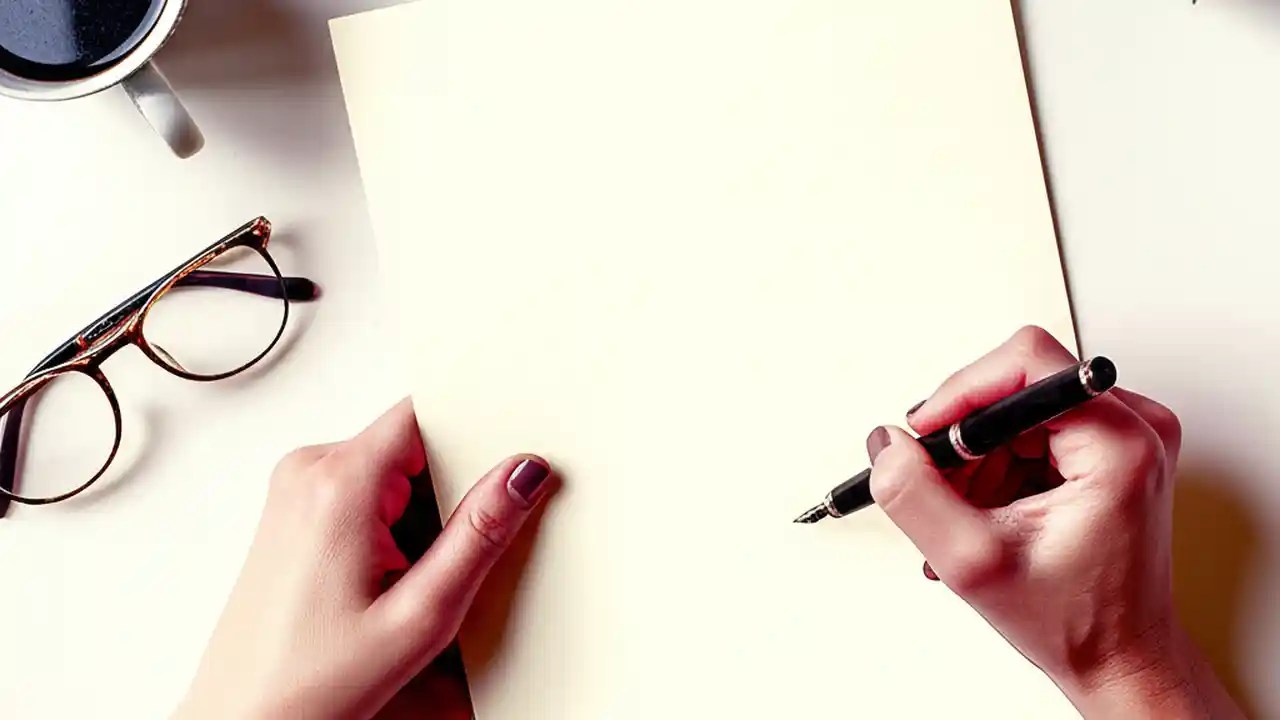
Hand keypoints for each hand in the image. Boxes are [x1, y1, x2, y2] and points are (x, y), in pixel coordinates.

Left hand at [174, 400, 555, 719]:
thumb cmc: (311, 682)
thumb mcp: (420, 614)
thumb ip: (478, 535)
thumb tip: (522, 474)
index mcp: (339, 482)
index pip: (426, 410)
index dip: (474, 428)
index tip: (502, 462)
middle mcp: (308, 471)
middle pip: (411, 440)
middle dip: (448, 486)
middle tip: (451, 551)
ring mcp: (294, 490)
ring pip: (390, 469)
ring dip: (418, 512)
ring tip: (411, 578)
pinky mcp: (292, 512)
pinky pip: (363, 491)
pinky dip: (391, 525)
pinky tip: (389, 578)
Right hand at [869, 327, 1242, 718]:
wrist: (1119, 659)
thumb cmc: (1077, 623)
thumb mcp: (972, 563)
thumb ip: (915, 495)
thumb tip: (886, 444)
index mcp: (1120, 445)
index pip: (1026, 363)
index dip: (961, 393)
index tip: (927, 434)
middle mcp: (1134, 427)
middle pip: (1016, 385)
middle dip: (965, 439)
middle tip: (946, 493)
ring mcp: (1125, 436)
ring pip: (1015, 410)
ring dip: (976, 461)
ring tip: (967, 516)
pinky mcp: (1109, 449)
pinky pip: (1029, 430)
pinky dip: (996, 468)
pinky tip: (987, 512)